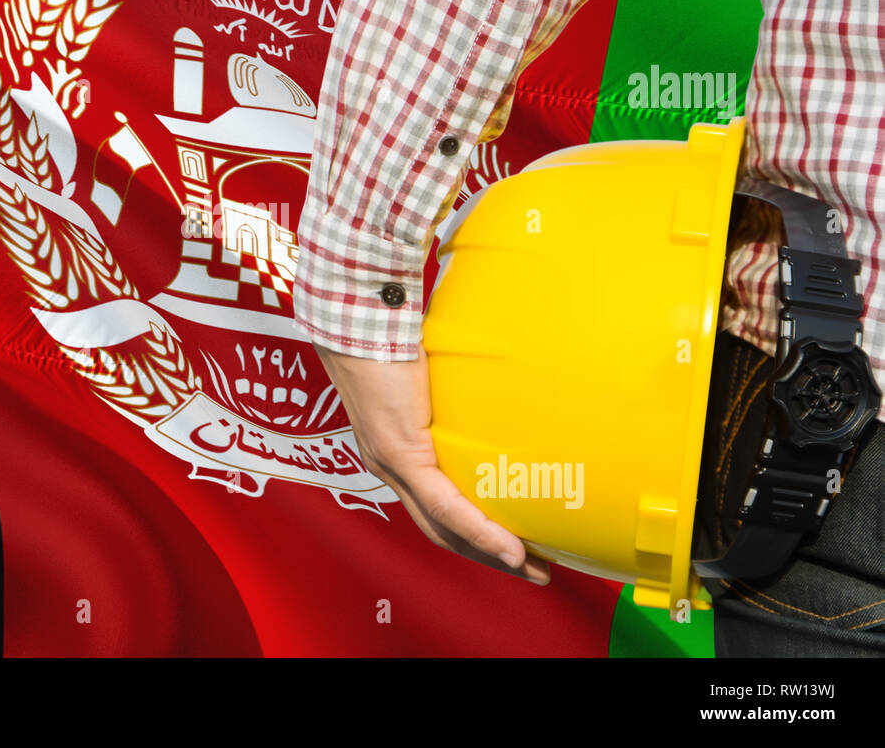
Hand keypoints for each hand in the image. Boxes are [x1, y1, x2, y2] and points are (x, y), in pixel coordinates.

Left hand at [315, 342, 549, 584]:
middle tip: (531, 569)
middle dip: (487, 556)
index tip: (510, 546)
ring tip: (530, 568)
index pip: (434, 510)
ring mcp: (392, 464)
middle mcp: (390, 468)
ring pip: (444, 528)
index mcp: (395, 454)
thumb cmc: (391, 337)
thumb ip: (454, 393)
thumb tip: (497, 381)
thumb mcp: (430, 377)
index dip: (472, 535)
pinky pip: (444, 504)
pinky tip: (510, 548)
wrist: (360, 321)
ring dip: (490, 555)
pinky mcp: (401, 453)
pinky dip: (479, 531)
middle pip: (440, 531)